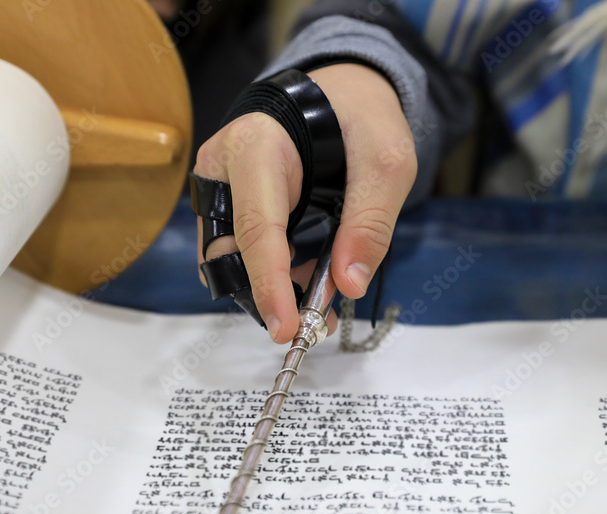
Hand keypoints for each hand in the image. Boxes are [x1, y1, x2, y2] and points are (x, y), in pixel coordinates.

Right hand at [194, 63, 416, 342]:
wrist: (339, 93)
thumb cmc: (361, 117)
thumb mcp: (387, 162)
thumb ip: (370, 223)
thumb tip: (348, 286)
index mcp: (255, 146)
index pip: (256, 228)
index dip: (269, 284)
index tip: (286, 328)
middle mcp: (222, 167)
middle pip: (232, 252)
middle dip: (270, 295)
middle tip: (315, 323)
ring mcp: (219, 187)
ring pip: (231, 259)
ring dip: (272, 288)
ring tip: (319, 300)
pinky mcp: (228, 204)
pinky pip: (240, 251)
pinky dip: (271, 274)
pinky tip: (306, 277)